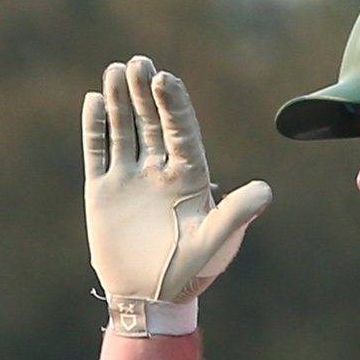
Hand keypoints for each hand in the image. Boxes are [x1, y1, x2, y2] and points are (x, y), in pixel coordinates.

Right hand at [84, 55, 271, 335]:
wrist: (150, 297)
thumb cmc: (190, 271)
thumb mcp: (216, 242)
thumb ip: (236, 214)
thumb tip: (265, 190)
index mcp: (190, 176)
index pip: (182, 131)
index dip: (174, 105)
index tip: (166, 79)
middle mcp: (161, 170)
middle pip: (152, 122)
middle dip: (146, 92)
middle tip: (138, 62)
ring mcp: (130, 178)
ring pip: (124, 129)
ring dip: (121, 100)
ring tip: (115, 69)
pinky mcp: (103, 190)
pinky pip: (98, 152)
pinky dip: (95, 127)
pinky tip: (94, 100)